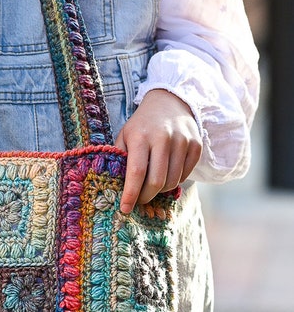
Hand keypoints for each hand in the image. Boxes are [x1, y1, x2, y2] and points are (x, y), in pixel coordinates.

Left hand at [114, 89, 201, 213]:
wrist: (169, 103)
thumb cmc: (142, 125)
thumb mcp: (125, 136)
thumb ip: (120, 158)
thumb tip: (115, 186)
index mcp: (141, 136)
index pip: (137, 172)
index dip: (131, 194)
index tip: (125, 209)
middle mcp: (163, 138)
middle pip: (157, 181)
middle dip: (146, 196)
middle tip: (140, 200)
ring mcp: (182, 141)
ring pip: (173, 181)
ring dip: (161, 190)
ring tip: (153, 185)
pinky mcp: (196, 146)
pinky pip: (185, 175)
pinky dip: (175, 181)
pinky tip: (167, 174)